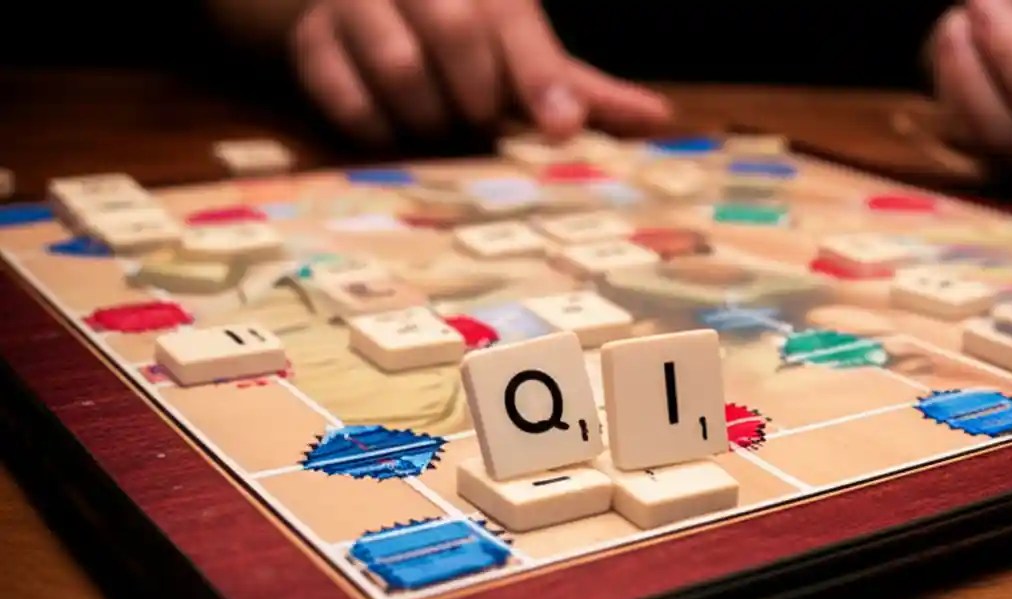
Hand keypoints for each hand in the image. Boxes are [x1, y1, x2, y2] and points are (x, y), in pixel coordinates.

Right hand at [289, 0, 671, 144]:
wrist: (355, 1)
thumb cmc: (454, 30)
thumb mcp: (517, 49)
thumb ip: (575, 84)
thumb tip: (658, 117)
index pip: (513, 19)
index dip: (540, 76)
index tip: (563, 128)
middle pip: (454, 30)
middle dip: (476, 92)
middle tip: (480, 120)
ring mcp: (356, 3)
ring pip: (396, 63)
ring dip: (426, 115)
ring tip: (436, 125)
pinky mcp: (310, 38)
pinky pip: (336, 87)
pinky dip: (370, 124)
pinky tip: (389, 130)